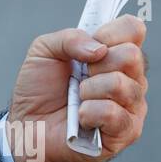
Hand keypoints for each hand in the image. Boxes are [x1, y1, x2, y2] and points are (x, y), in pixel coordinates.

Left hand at [6, 15, 148, 161]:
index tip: (88, 48)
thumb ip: (69, 37)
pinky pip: (114, 113)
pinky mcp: (126, 132)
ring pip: (122, 84)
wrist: (27, 126)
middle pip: (132, 55)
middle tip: (80, 78)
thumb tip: (99, 49)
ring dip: (89, 90)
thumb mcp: (44, 51)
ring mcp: (132, 106)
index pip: (133, 29)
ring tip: (77, 99)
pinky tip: (81, 117)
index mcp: (114, 54)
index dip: (110, 33)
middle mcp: (130, 78)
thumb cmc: (39, 90)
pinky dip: (89, 112)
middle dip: (96, 64)